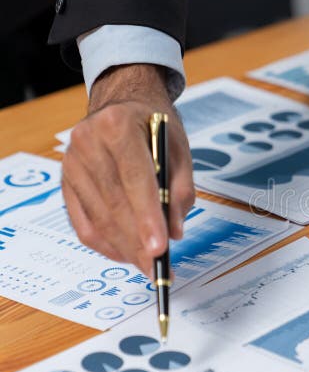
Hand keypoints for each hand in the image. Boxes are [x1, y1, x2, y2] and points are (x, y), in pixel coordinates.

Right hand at [62, 64, 194, 276]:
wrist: (123, 103)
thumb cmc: (154, 125)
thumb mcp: (179, 147)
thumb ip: (180, 189)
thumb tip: (175, 232)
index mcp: (118, 126)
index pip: (134, 180)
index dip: (148, 217)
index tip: (160, 248)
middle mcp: (88, 143)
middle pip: (114, 204)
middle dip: (138, 242)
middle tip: (159, 268)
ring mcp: (71, 163)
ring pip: (98, 218)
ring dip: (124, 248)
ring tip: (147, 265)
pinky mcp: (65, 182)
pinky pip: (83, 222)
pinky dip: (105, 244)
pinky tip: (125, 254)